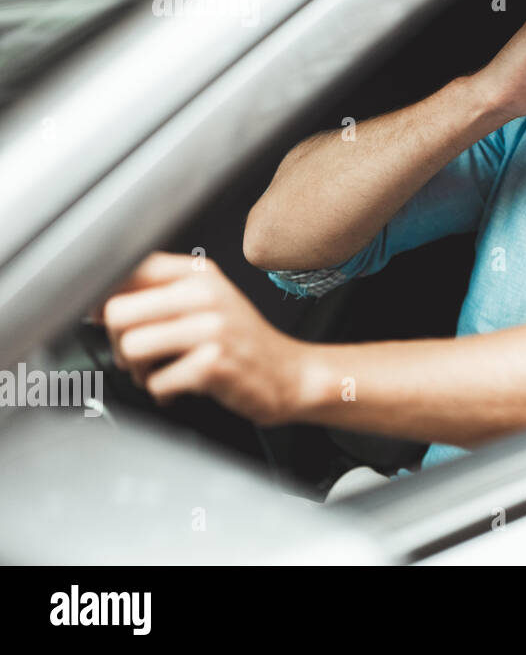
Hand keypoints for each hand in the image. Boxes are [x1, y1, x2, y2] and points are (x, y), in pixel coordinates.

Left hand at [93, 252, 309, 424]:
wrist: (291, 375)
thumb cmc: (242, 342)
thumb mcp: (207, 302)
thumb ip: (157, 295)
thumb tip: (95, 305)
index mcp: (199, 273)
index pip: (126, 270)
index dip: (105, 300)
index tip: (110, 320)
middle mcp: (205, 294)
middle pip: (117, 311)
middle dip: (118, 343)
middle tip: (141, 356)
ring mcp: (211, 328)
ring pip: (131, 347)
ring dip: (138, 371)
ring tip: (160, 374)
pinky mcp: (213, 364)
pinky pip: (156, 383)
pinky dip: (162, 393)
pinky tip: (181, 388)